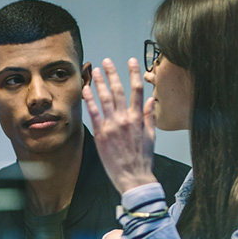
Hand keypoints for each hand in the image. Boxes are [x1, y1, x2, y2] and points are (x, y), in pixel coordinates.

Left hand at [83, 58, 158, 193]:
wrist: (133, 177)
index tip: (131, 61)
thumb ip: (149, 116)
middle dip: (112, 73)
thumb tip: (152, 100)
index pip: (138, 90)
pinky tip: (86, 89)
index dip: (134, 73)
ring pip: (105, 99)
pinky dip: (89, 100)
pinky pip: (94, 113)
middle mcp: (126, 119)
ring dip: (99, 82)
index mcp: (139, 118)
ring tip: (95, 71)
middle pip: (119, 90)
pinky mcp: (101, 134)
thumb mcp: (151, 136)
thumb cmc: (142, 159)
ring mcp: (112, 126)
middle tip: (106, 61)